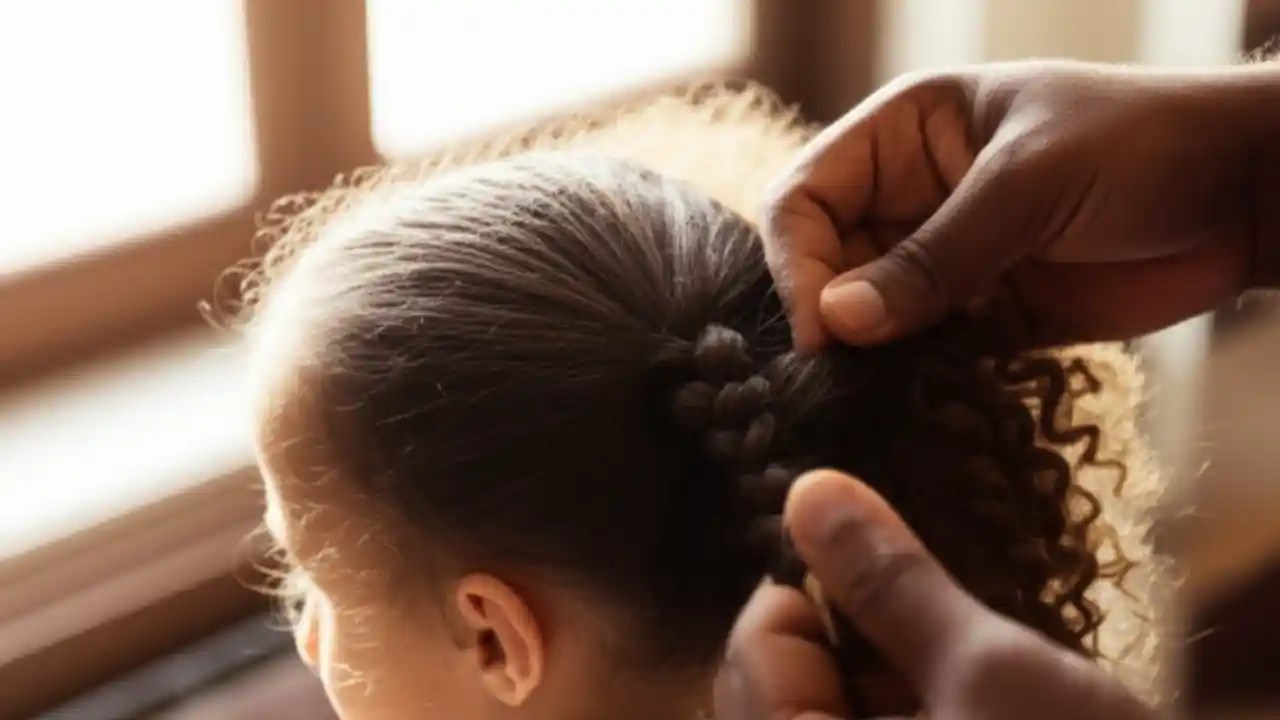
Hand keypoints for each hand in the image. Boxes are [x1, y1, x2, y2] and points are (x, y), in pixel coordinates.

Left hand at [714, 469, 1153, 719]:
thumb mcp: (991, 672)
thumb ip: (890, 584)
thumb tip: (809, 490)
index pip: (753, 653)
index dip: (812, 591)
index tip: (883, 565)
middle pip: (776, 697)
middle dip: (846, 645)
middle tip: (931, 624)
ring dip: (877, 688)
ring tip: (960, 673)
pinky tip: (966, 714)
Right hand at [764, 60, 1279, 350]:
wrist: (1246, 195)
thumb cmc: (1144, 144)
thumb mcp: (1029, 183)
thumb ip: (934, 255)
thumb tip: (837, 323)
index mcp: (905, 133)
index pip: (806, 195)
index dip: (800, 261)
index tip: (821, 330)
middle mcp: (911, 195)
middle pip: (826, 262)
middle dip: (829, 316)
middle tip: (842, 376)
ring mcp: (946, 258)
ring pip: (868, 315)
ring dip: (868, 356)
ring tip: (873, 397)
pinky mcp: (984, 315)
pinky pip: (923, 351)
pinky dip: (913, 378)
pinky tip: (918, 402)